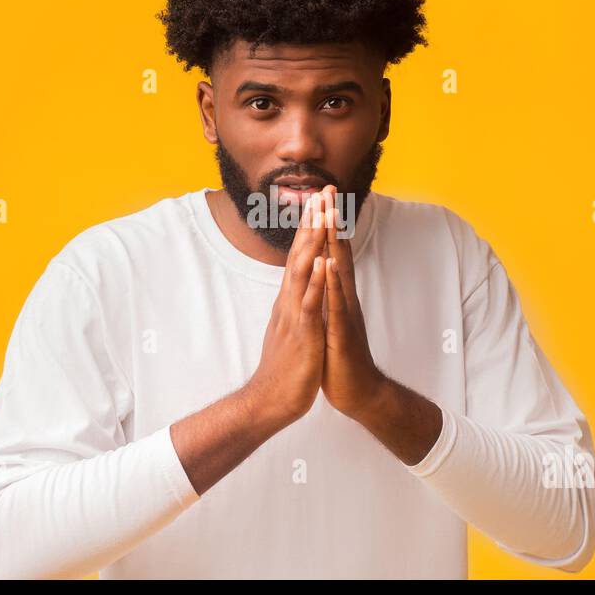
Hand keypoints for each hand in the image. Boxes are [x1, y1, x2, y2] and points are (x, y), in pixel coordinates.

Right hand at [246, 190, 329, 427]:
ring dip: (312, 243)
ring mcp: (295, 316)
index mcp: (289, 301)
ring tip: (321, 216)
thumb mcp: (290, 329)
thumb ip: (292, 307)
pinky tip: (324, 263)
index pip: (299, 258)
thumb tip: (294, 291)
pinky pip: (310, 304)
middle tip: (319, 193)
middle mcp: (289, 302)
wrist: (271, 400)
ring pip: (303, 273)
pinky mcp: (303, 334)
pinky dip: (317, 282)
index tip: (317, 203)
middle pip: (299, 256)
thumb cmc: (284, 368)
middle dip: (310, 224)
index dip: (308, 230)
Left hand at [318, 185, 387, 421]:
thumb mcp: (331, 321)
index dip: (326, 226)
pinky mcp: (341, 333)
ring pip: (339, 272)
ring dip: (334, 244)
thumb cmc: (342, 358)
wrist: (359, 392)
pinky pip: (336, 304)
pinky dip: (332, 283)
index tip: (320, 197)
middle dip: (332, 222)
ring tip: (329, 216)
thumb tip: (324, 276)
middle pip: (338, 253)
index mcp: (338, 296)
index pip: (332, 254)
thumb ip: (329, 298)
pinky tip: (329, 265)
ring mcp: (345, 314)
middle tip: (327, 190)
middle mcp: (344, 298)